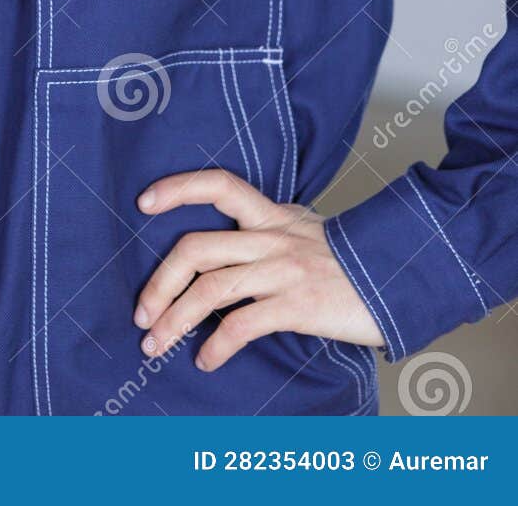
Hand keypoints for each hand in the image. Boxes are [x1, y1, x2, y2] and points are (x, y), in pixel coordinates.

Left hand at [132, 169, 385, 369]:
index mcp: (271, 214)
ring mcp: (282, 270)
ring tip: (156, 345)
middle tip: (141, 314)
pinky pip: (241, 325)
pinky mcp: (296, 304)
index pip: (218, 184)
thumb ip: (269, 233)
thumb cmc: (353, 260)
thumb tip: (232, 249)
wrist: (403, 275)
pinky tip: (205, 360)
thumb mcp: (307, 232)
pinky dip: (216, 346)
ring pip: (209, 289)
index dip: (177, 188)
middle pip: (195, 248)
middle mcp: (270, 237)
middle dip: (159, 283)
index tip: (143, 203)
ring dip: (174, 320)